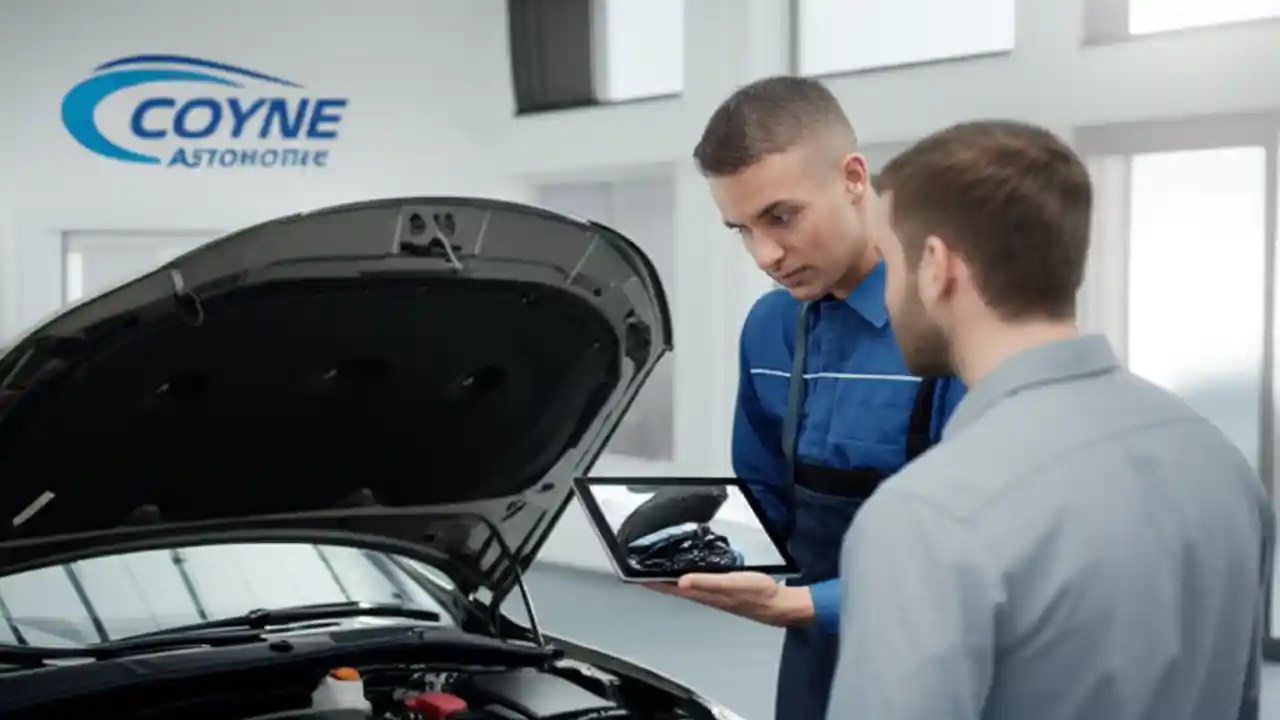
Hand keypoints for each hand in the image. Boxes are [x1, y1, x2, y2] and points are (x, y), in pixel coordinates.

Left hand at [644, 571, 813, 626]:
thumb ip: (706, 581)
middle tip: (638, 570)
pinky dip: (686, 578)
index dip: (650, 581)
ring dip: (668, 580)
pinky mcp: (722, 591)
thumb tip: (681, 581)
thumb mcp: (730, 583)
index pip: (669, 587)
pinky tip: (687, 574)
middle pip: (672, 588)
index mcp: (702, 593)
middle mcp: (704, 595)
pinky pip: (697, 584)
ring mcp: (712, 594)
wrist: (778, 605)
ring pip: (683, 586)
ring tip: (655, 572)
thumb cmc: (757, 594)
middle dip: (655, 579)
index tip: (633, 574)